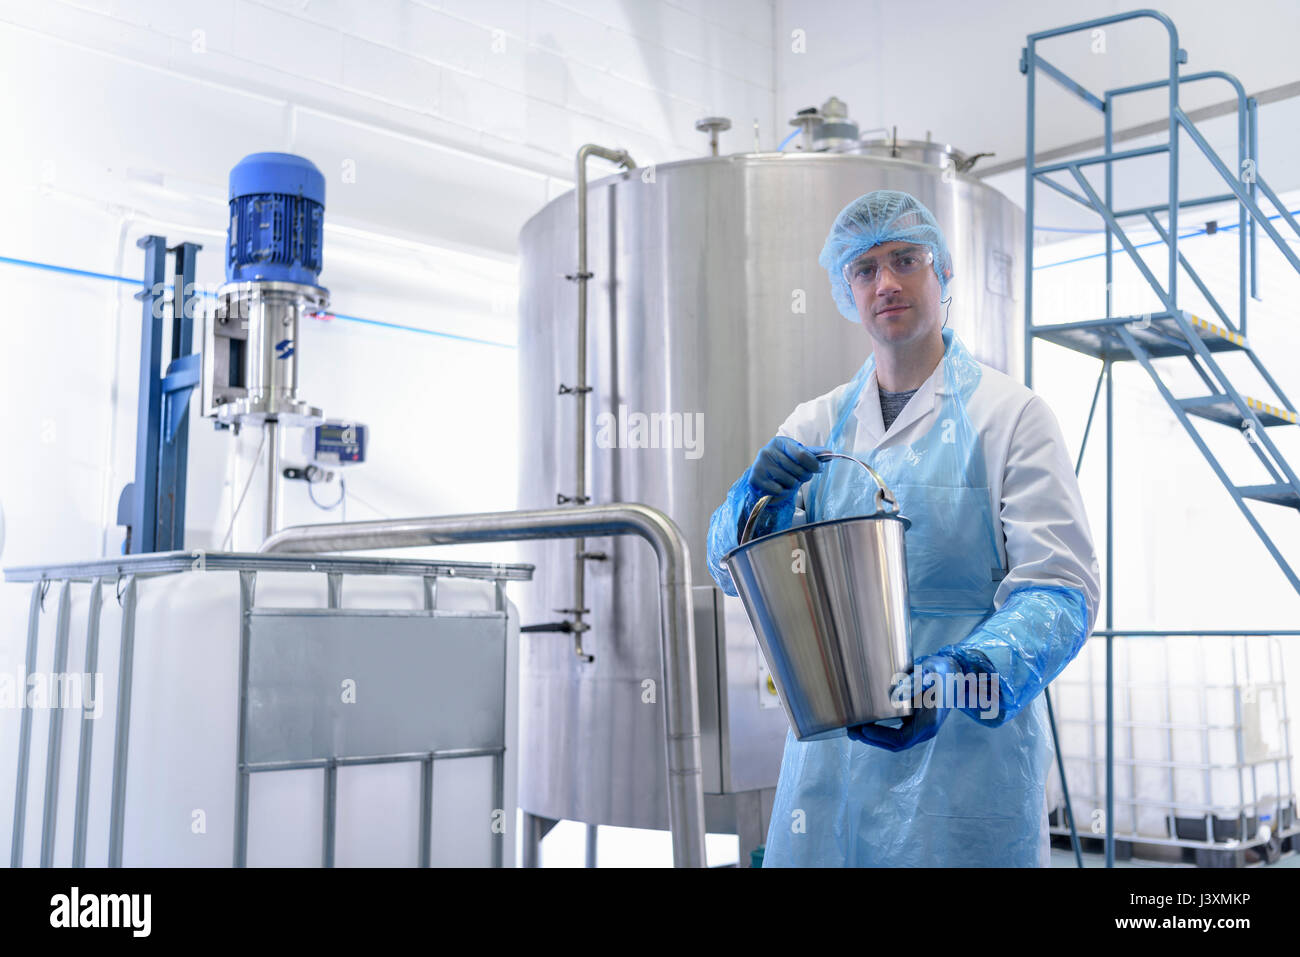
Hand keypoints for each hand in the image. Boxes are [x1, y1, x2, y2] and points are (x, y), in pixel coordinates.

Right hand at [748, 437, 822, 500]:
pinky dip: (782, 492)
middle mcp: (768, 451)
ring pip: (789, 482)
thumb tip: (829, 453)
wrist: (762, 473)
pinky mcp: (755, 479)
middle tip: (801, 477)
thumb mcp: (797, 454)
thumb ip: (813, 454)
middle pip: (798, 470)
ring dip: (793, 486)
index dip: (814, 464)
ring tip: (789, 481)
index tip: (818, 469)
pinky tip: (780, 487)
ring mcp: (760, 465)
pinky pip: (778, 491)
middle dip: (804, 477)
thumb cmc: (783, 463)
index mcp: (780, 442)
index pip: (803, 455)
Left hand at [847, 654, 961, 751]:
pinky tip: (866, 720)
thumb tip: (898, 691)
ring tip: (853, 728)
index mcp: (929, 723)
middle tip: (851, 730)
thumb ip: (915, 681)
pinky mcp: (915, 720)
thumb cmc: (942, 671)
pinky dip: (880, 728)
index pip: (901, 739)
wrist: (956, 672)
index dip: (880, 736)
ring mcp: (920, 727)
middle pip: (895, 744)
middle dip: (872, 739)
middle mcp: (925, 730)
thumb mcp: (930, 672)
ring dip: (874, 736)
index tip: (864, 728)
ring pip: (895, 739)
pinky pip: (896, 731)